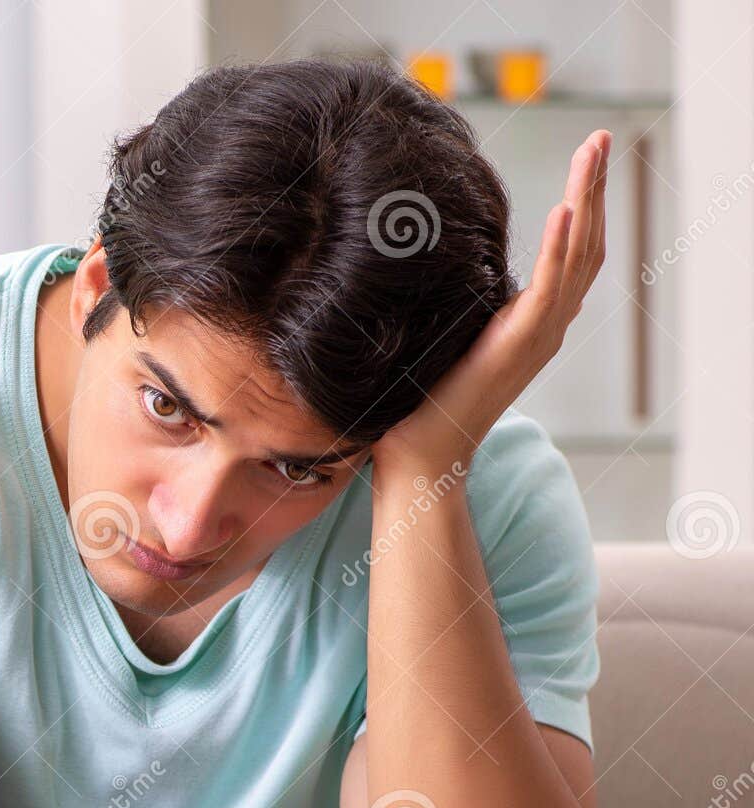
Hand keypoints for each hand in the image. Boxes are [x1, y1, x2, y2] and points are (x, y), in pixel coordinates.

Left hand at [370, 130, 610, 487]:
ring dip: (587, 199)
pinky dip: (559, 246)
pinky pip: (549, 288)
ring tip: (593, 153)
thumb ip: (460, 299)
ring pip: (578, 255)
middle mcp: (547, 326)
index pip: (573, 252)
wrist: (420, 454)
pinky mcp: (519, 344)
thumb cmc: (422, 402)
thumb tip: (434, 261)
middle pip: (586, 243)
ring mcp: (539, 336)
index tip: (585, 160)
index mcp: (532, 322)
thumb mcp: (448, 334)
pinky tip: (565, 207)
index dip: (583, 204)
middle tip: (602, 139)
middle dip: (595, 187)